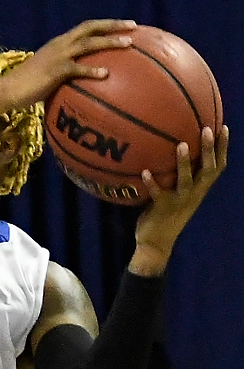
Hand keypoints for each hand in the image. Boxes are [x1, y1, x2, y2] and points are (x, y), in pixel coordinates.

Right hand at [0, 19, 136, 115]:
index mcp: (60, 43)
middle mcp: (60, 44)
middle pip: (89, 28)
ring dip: (108, 42)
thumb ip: (69, 70)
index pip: (86, 28)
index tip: (126, 25)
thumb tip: (90, 79)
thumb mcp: (51, 71)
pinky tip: (106, 74)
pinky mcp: (54, 71)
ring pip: (87, 44)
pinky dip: (92, 70)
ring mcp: (57, 56)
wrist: (8, 90)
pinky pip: (77, 69)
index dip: (106, 24)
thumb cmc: (30, 85)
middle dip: (112, 25)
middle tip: (133, 26)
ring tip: (128, 44)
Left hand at [130, 126, 227, 275]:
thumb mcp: (177, 191)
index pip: (217, 166)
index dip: (222, 148)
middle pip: (208, 170)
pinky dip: (152, 183)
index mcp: (200, 188)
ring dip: (184, 163)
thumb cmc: (166, 211)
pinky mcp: (163, 209)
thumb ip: (178, 174)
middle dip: (209, 150)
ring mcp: (180, 201)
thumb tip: (170, 146)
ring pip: (186, 181)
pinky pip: (158, 194)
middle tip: (207, 129)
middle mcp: (195, 193)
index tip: (223, 126)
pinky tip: (145, 172)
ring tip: (180, 145)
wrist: (157, 242)